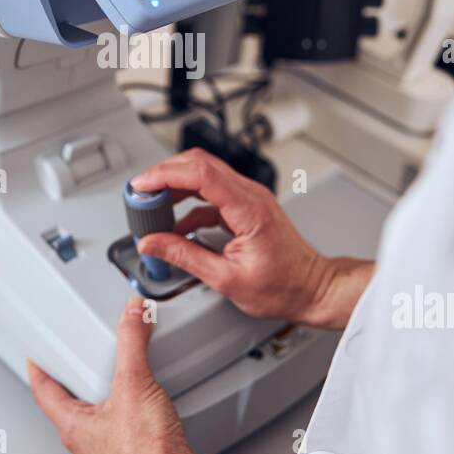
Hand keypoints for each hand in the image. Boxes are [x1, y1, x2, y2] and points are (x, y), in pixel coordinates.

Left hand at [28, 297, 214, 453]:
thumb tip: (131, 314)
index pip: (43, 392)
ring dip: (104, 389)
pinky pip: (123, 419)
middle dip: (73, 376)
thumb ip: (131, 343)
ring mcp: (109, 445)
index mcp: (74, 425)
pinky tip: (144, 396)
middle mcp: (88, 438)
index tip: (34, 356)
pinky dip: (128, 402)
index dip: (38, 370)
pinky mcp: (133, 448)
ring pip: (98, 412)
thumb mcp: (134, 385)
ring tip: (114, 370)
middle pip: (69, 401)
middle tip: (75, 355)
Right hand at [132, 149, 372, 330]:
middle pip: (200, 164)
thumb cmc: (283, 287)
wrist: (312, 289)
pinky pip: (211, 193)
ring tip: (153, 207)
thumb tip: (152, 244)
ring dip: (175, 186)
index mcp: (248, 208)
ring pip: (204, 174)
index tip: (142, 185)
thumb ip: (184, 257)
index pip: (201, 173)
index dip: (165, 174)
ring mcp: (249, 198)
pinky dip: (189, 203)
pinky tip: (176, 224)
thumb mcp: (226, 279)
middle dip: (165, 174)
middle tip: (141, 194)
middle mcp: (250, 195)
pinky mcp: (245, 207)